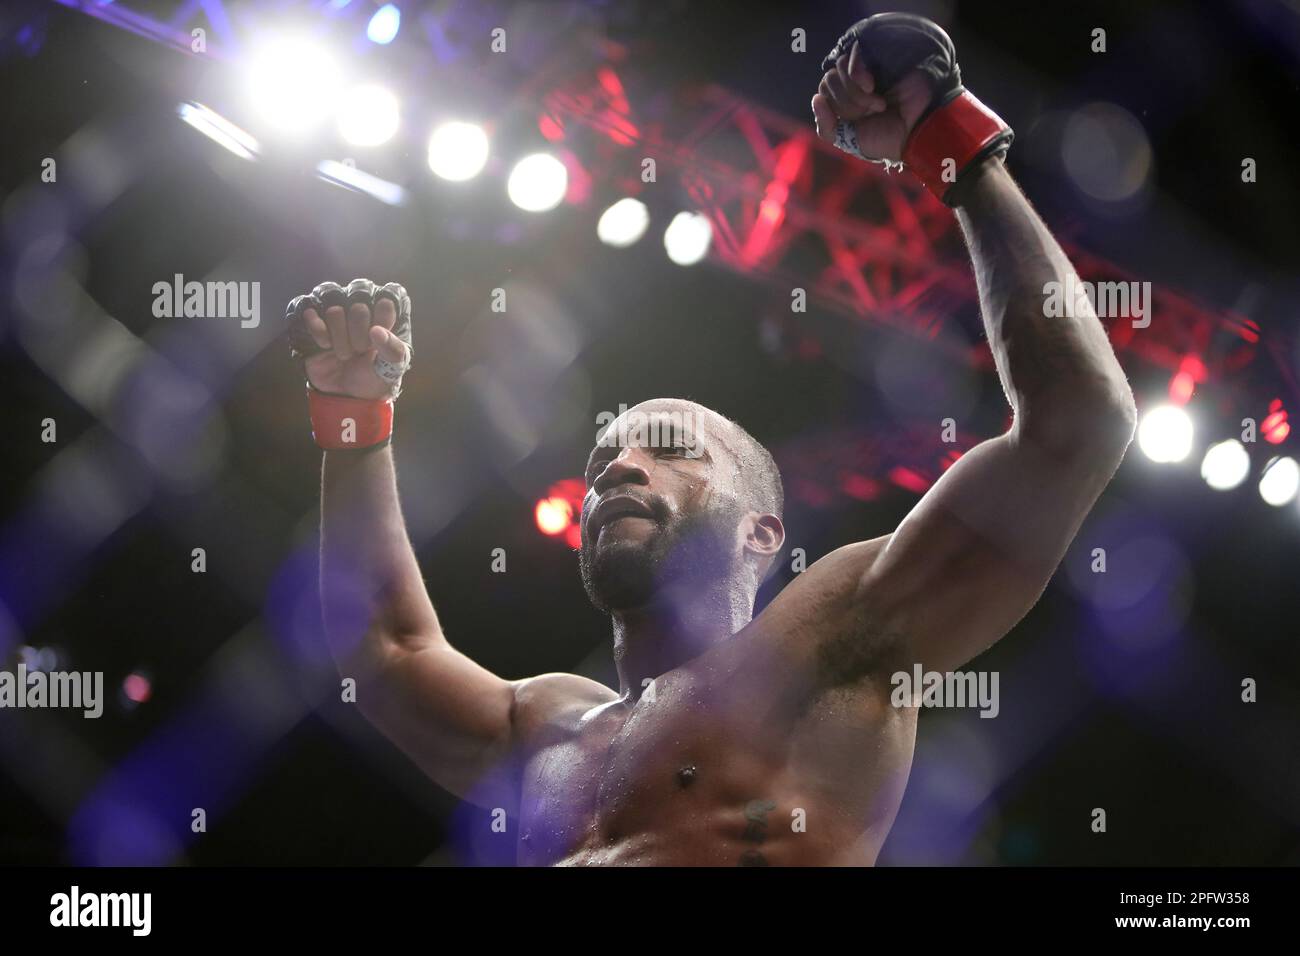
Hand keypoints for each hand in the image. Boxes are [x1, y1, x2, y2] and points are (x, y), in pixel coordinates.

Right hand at [287, 279, 411, 399]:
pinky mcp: (315, 321)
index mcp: (385, 313)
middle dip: (359, 335)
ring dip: (339, 337)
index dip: (382, 319)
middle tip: (360, 351)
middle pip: (358, 306)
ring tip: (344, 353)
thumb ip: (393, 349)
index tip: (379, 339)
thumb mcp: (393, 368)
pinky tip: (324, 345)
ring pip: (334, 310)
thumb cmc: (375, 375)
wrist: (348, 394)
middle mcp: (361, 307)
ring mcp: (337, 314)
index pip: (386, 298)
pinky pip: (310, 311)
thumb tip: (376, 331)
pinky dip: (318, 331)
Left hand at [811, 40, 931, 162]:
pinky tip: (872, 86)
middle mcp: (854, 84)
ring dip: (855, 93)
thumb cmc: (887, 138)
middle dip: (846, 104)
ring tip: (878, 104)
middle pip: (828, 81)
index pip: (822, 93)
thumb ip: (826, 128)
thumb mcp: (849, 141)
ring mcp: (867, 70)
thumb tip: (815, 99)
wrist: (917, 127)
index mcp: (846, 103)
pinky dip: (857, 75)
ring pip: (838, 69)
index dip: (834, 109)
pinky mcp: (878, 59)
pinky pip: (852, 58)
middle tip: (869, 113)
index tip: (855, 121)